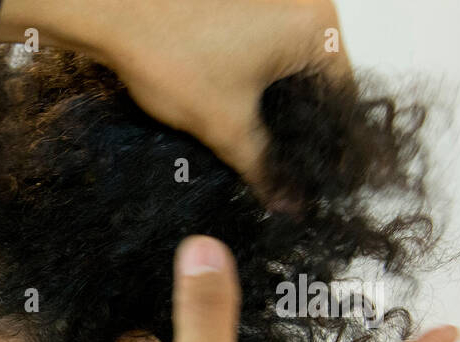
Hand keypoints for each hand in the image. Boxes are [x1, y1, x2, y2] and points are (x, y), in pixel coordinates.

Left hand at [55, 0, 351, 191]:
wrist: (115, 12)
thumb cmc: (171, 54)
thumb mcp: (225, 124)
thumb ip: (262, 167)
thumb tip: (288, 203)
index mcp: (317, 26)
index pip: (343, 96)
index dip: (328, 144)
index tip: (315, 178)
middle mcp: (305, 4)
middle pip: (318, 81)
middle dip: (300, 127)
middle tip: (285, 171)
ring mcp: (275, 0)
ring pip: (289, 67)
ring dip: (277, 106)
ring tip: (259, 147)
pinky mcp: (246, 3)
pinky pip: (265, 48)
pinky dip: (257, 82)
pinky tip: (238, 112)